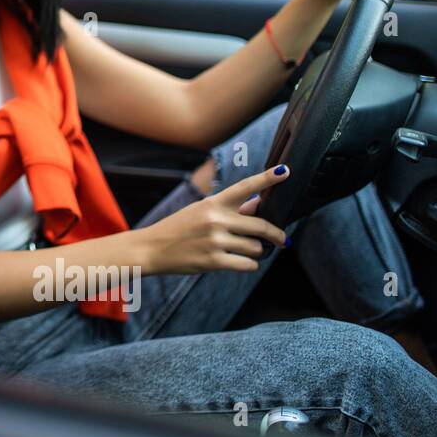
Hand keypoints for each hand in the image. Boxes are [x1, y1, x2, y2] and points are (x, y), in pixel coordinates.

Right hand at [135, 165, 291, 275]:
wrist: (151, 248)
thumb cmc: (178, 229)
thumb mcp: (200, 211)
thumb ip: (228, 210)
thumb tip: (257, 208)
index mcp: (212, 203)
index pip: (244, 187)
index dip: (266, 179)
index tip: (285, 171)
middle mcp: (215, 219)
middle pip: (261, 226)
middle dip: (276, 235)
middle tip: (281, 239)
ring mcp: (215, 240)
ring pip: (256, 248)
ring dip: (257, 252)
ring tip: (247, 251)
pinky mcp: (214, 261)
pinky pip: (247, 265)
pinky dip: (248, 265)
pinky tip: (239, 262)